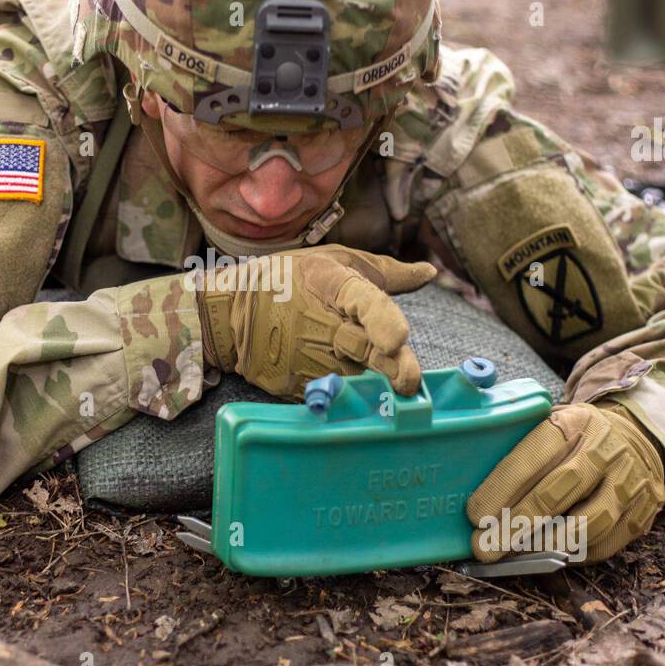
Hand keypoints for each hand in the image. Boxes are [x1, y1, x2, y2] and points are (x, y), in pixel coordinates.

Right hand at [195, 244, 435, 399]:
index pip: (361, 300)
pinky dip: (352, 398)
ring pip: (352, 377)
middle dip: (389, 366)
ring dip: (376, 386)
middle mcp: (321, 322)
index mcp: (332, 283)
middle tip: (408, 382)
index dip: (380, 320)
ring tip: (395, 392)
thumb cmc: (292, 281)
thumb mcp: (336, 263)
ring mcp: (306, 356)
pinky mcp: (295, 382)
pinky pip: (331, 393)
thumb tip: (431, 273)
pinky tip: (367, 402)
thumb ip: (387, 273)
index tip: (398, 339)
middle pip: (362, 348)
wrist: (233, 313)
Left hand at [467, 402, 664, 562]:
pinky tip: (545, 557)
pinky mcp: (643, 513)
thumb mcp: (551, 423)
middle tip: (485, 547)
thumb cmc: (576, 439)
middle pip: (557, 493)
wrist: (637, 440)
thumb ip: (518, 444)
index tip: (475, 515)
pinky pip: (606, 543)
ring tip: (513, 557)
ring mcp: (629, 483)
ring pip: (587, 523)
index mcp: (573, 423)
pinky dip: (572, 555)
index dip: (501, 488)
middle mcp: (605, 451)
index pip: (532, 456)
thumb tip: (467, 480)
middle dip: (516, 524)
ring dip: (544, 545)